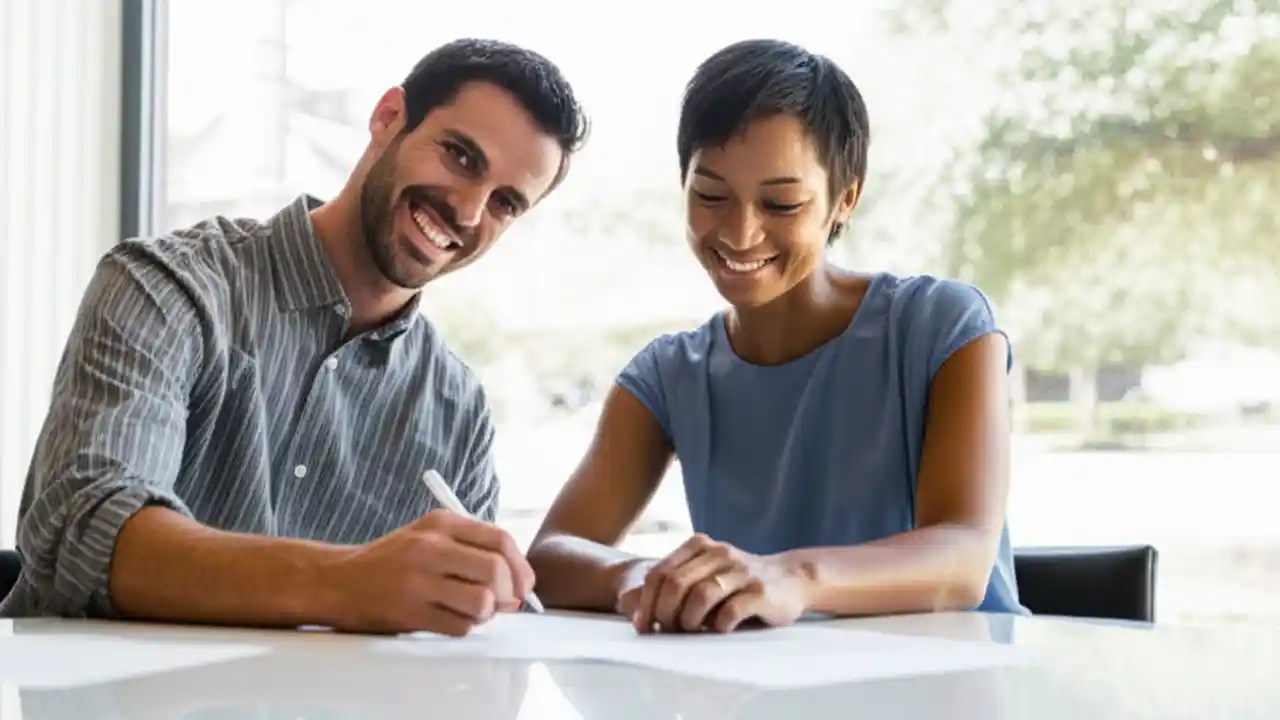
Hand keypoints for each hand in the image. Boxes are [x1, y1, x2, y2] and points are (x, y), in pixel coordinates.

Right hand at [328, 509, 534, 635]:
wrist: (340, 581)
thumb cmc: (394, 561)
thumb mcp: (431, 537)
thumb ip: (473, 551)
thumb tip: (517, 585)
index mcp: (441, 523)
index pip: (500, 539)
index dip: (520, 566)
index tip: (524, 585)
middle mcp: (430, 547)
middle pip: (495, 570)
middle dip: (509, 592)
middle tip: (503, 603)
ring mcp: (419, 581)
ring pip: (482, 601)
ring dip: (486, 613)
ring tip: (473, 611)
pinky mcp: (411, 612)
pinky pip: (460, 626)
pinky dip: (464, 627)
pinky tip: (449, 618)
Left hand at [629, 534, 809, 633]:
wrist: (791, 579)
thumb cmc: (739, 583)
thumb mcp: (707, 572)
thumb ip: (678, 582)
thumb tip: (638, 611)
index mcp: (700, 546)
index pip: (660, 572)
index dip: (646, 601)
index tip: (642, 626)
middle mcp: (719, 553)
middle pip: (676, 583)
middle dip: (663, 612)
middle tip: (665, 631)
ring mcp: (741, 571)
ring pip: (701, 595)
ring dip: (688, 621)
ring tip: (690, 632)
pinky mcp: (760, 591)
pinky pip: (730, 611)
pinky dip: (717, 626)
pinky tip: (718, 630)